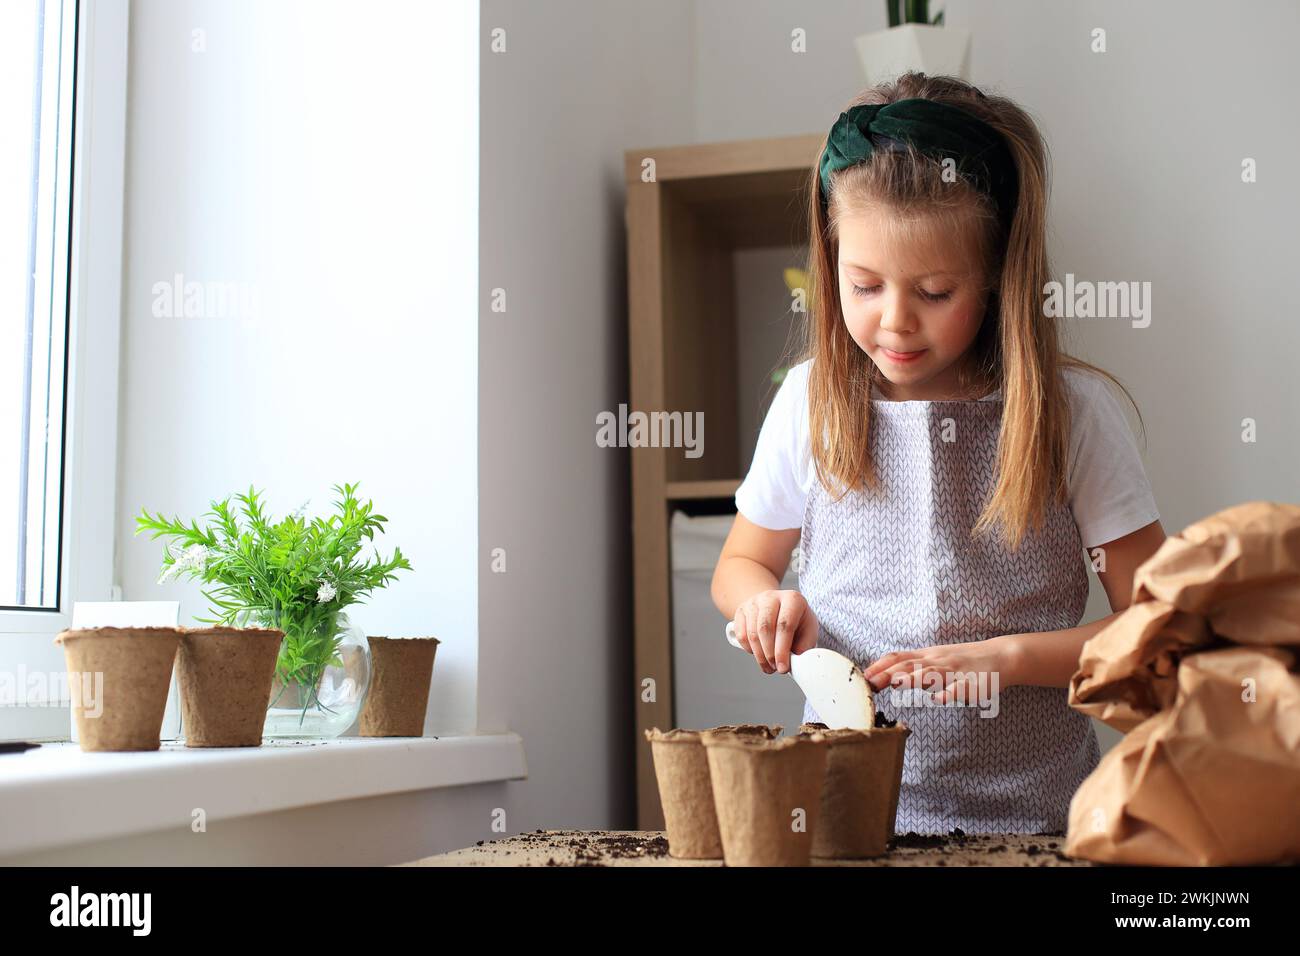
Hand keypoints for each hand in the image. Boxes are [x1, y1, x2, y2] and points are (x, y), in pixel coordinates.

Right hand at [731, 590, 818, 675]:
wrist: (778, 608)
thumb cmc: (796, 621)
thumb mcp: (808, 631)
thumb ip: (804, 646)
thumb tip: (794, 662)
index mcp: (792, 599)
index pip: (784, 625)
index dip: (782, 650)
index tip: (783, 668)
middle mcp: (771, 597)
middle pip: (765, 629)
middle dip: (770, 654)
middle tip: (775, 668)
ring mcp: (753, 602)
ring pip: (752, 634)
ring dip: (760, 656)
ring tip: (769, 666)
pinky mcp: (741, 610)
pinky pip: (741, 635)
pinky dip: (749, 649)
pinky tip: (759, 654)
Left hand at [861, 636, 1020, 703]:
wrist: (1001, 655)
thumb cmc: (963, 661)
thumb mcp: (935, 659)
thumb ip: (913, 667)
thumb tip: (884, 675)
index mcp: (927, 656)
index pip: (898, 658)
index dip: (879, 666)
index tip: (861, 677)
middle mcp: (938, 662)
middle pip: (909, 666)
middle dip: (888, 674)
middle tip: (869, 684)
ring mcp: (955, 672)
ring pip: (932, 674)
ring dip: (913, 679)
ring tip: (897, 683)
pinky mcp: (973, 684)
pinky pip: (961, 688)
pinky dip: (950, 693)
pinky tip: (940, 698)